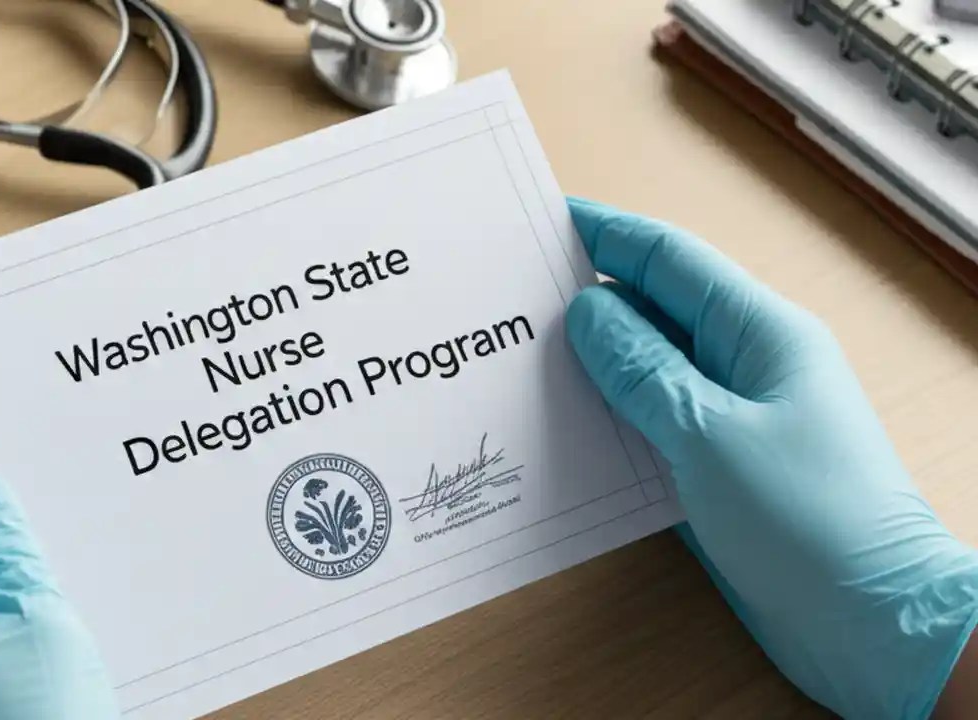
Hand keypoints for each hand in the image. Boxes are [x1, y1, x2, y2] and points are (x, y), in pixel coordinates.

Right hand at [563, 198, 977, 718]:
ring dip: (587, 371)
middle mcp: (743, 367)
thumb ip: (642, 370)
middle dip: (581, 302)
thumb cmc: (809, 520)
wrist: (874, 628)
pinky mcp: (716, 474)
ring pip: (644, 376)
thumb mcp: (710, 434)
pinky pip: (647, 432)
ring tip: (512, 365)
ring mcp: (729, 422)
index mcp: (759, 333)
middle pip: (651, 314)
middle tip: (504, 303)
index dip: (603, 234)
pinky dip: (605, 427)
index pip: (668, 260)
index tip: (538, 221)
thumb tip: (586, 311)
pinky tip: (555, 434)